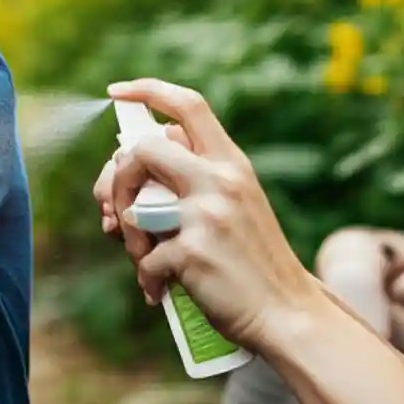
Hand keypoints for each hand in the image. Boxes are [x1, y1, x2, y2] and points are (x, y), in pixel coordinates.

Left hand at [107, 79, 323, 348]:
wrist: (288, 314)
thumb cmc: (253, 262)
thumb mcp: (238, 203)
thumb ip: (197, 177)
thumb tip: (127, 160)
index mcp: (232, 163)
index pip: (188, 104)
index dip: (148, 90)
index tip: (116, 92)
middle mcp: (220, 180)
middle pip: (142, 150)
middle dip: (117, 181)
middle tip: (116, 213)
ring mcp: (206, 215)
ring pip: (132, 208)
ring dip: (128, 239)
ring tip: (144, 259)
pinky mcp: (192, 253)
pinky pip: (144, 259)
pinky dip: (146, 280)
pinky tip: (160, 293)